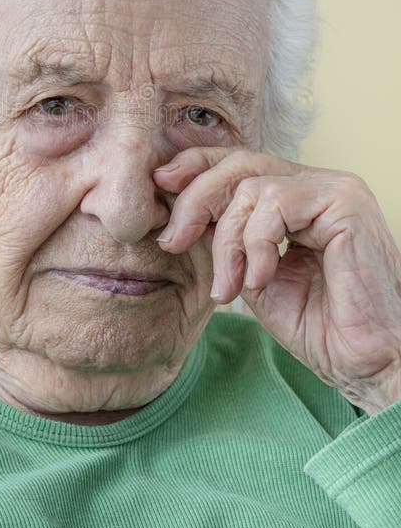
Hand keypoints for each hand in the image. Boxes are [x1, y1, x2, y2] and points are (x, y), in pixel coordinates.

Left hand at [153, 148, 400, 414]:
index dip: (196, 167)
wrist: (366, 364)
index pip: (241, 163)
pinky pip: (276, 203)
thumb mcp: (253, 275)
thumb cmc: (320, 328)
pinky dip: (255, 244)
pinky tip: (260, 280)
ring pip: (250, 187)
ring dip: (227, 241)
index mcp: (301, 196)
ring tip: (229, 286)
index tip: (160, 185)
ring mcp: (334, 189)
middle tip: (173, 240)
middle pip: (240, 163)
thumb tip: (181, 212)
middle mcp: (319, 185)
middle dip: (196, 199)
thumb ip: (226, 238)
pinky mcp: (344, 203)